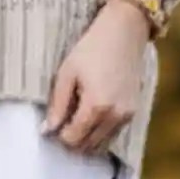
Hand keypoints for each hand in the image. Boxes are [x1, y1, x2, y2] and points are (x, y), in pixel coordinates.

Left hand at [46, 0, 152, 154]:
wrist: (124, 32)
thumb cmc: (92, 49)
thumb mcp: (67, 73)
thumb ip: (57, 105)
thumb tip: (47, 130)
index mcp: (96, 106)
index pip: (72, 139)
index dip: (58, 135)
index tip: (52, 124)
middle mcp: (114, 116)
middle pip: (87, 146)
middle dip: (71, 140)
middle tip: (62, 122)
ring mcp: (126, 115)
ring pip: (101, 145)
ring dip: (86, 139)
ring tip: (75, 119)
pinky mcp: (133, 112)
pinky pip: (113, 134)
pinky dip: (99, 133)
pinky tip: (90, 116)